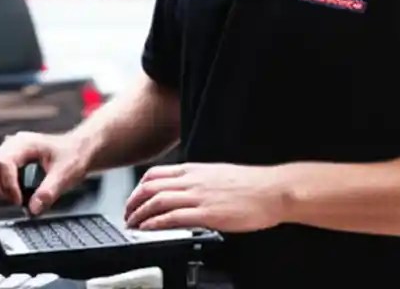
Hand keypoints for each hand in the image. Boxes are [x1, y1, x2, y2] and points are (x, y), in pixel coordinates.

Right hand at [0, 131, 89, 214]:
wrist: (79, 148)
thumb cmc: (73, 155)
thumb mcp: (65, 175)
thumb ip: (48, 192)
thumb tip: (33, 208)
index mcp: (25, 143)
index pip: (3, 164)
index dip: (9, 186)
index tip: (19, 201)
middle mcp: (13, 144)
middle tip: (16, 201)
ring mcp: (9, 150)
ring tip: (18, 197)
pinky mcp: (10, 158)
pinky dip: (2, 185)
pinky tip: (18, 192)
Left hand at [124, 163, 285, 232]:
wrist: (273, 190)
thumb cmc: (252, 185)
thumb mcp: (218, 175)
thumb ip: (199, 181)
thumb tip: (186, 191)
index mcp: (195, 169)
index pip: (155, 174)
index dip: (138, 187)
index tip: (133, 199)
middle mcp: (192, 180)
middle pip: (150, 186)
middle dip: (132, 201)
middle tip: (126, 214)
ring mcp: (198, 196)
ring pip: (156, 201)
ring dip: (139, 214)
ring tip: (132, 224)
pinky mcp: (207, 213)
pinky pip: (172, 217)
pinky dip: (154, 223)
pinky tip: (147, 229)